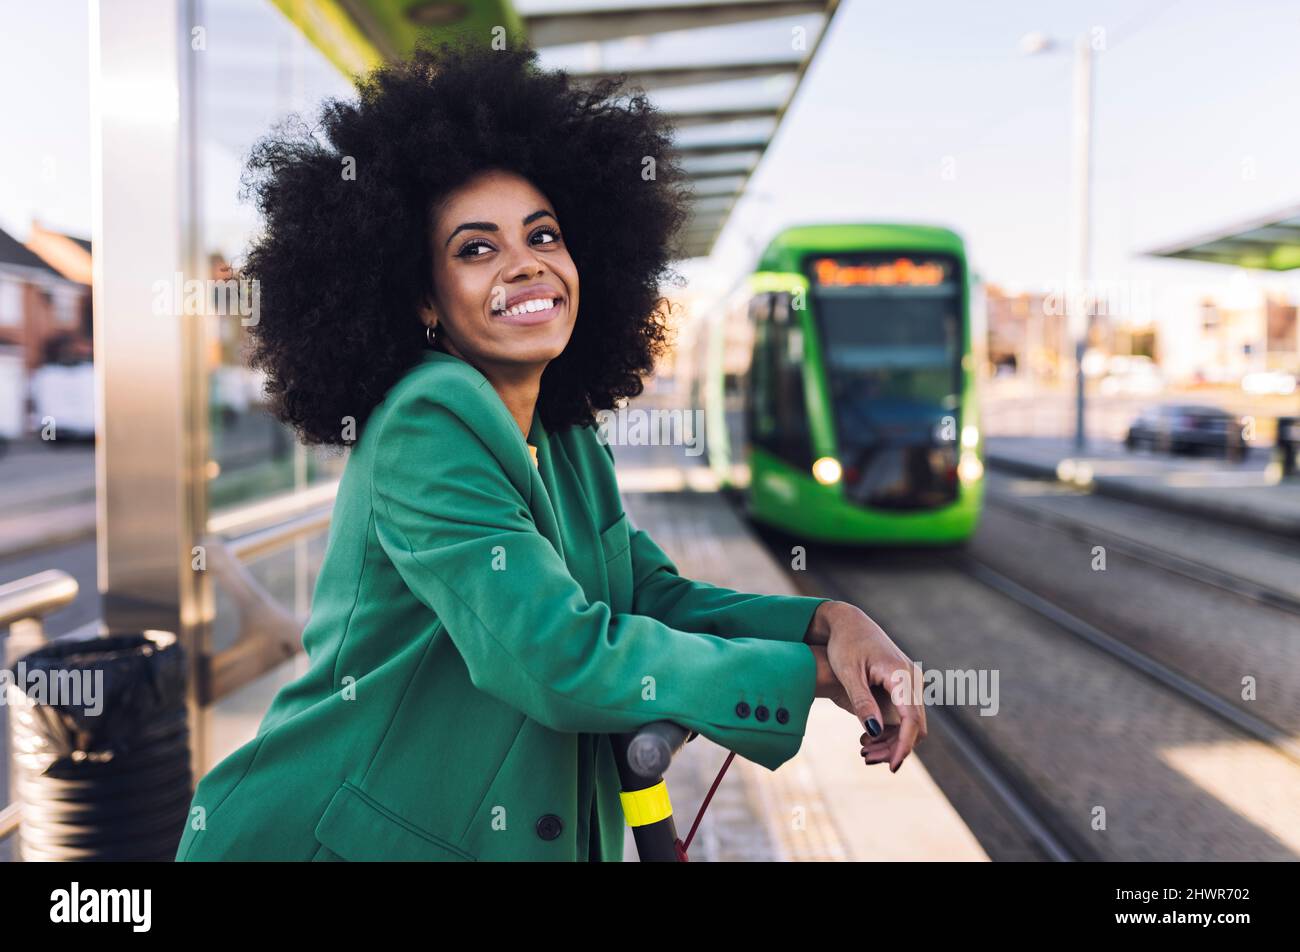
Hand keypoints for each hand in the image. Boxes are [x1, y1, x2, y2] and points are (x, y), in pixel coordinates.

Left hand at [809, 601, 926, 772]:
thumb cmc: (844, 645)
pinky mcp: (905, 684)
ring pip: (912, 722)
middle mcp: (912, 678)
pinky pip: (905, 713)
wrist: (848, 623)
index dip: (904, 746)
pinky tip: (868, 736)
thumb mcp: (849, 674)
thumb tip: (874, 732)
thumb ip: (862, 702)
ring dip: (892, 740)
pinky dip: (890, 729)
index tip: (893, 766)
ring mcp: (911, 681)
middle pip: (915, 725)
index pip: (911, 719)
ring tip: (864, 750)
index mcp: (900, 674)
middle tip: (867, 758)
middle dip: (895, 747)